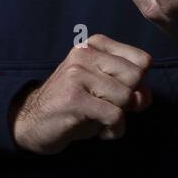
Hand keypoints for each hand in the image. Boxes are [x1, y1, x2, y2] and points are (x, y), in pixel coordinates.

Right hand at [11, 34, 153, 154]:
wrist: (31, 121)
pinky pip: (114, 116)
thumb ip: (131, 89)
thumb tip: (146, 96)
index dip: (137, 84)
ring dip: (120, 118)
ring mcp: (78, 74)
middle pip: (136, 78)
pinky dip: (113, 130)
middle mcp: (85, 54)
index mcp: (95, 45)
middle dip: (129, 100)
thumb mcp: (105, 91)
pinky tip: (99, 132)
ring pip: (126, 97)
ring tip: (101, 120)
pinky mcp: (74, 98)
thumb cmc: (74, 105)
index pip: (142, 60)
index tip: (119, 93)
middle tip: (108, 108)